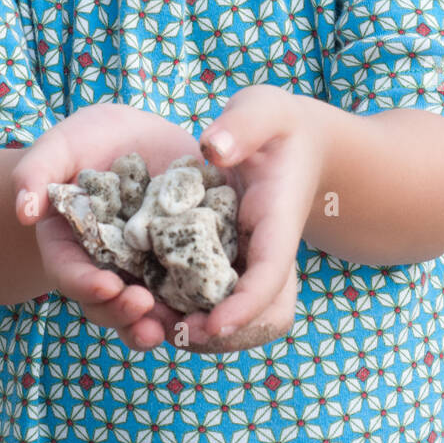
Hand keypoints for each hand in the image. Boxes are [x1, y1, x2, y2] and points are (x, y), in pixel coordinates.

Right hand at [12, 104, 202, 351]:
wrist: (134, 136)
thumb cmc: (87, 139)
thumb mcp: (60, 146)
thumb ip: (35, 173)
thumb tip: (24, 211)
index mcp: (68, 246)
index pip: (69, 273)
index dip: (85, 284)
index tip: (106, 286)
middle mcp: (103, 267)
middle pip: (106, 302)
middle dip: (122, 312)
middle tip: (143, 307)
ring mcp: (139, 269)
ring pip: (144, 308)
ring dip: (156, 322)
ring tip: (171, 325)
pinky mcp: (175, 261)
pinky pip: (182, 291)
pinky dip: (192, 304)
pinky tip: (207, 307)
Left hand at [175, 84, 322, 353]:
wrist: (295, 140)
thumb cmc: (277, 122)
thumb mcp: (263, 110)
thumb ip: (241, 126)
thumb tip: (213, 148)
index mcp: (277, 221)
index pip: (271, 272)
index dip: (246, 305)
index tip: (213, 325)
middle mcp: (265, 251)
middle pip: (262, 315)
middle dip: (223, 332)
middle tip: (171, 330)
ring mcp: (248, 261)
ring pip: (238, 318)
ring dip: (201, 330)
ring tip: (153, 323)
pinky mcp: (227, 261)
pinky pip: (213, 300)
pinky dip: (187, 311)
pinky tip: (148, 302)